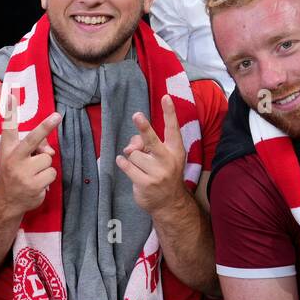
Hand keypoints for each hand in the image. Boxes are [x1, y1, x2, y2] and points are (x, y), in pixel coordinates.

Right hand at [0, 106, 60, 217]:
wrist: (5, 201)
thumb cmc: (13, 172)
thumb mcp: (16, 156)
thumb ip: (34, 146)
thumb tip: (50, 149)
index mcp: (8, 150)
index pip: (8, 128)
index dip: (10, 111)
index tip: (11, 95)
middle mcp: (14, 160)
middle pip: (37, 142)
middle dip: (46, 133)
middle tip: (55, 120)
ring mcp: (24, 174)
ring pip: (48, 160)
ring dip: (45, 167)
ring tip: (33, 174)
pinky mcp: (34, 186)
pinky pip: (51, 174)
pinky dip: (47, 178)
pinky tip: (36, 183)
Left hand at [115, 94, 189, 215]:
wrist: (169, 203)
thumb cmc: (162, 172)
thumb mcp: (160, 156)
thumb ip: (145, 144)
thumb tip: (129, 146)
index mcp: (175, 150)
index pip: (172, 128)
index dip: (169, 112)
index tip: (165, 97)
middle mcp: (168, 160)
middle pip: (152, 140)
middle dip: (144, 128)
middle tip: (137, 115)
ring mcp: (157, 173)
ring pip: (133, 154)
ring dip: (132, 158)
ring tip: (140, 166)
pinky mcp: (145, 183)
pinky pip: (126, 166)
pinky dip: (123, 163)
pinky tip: (127, 166)